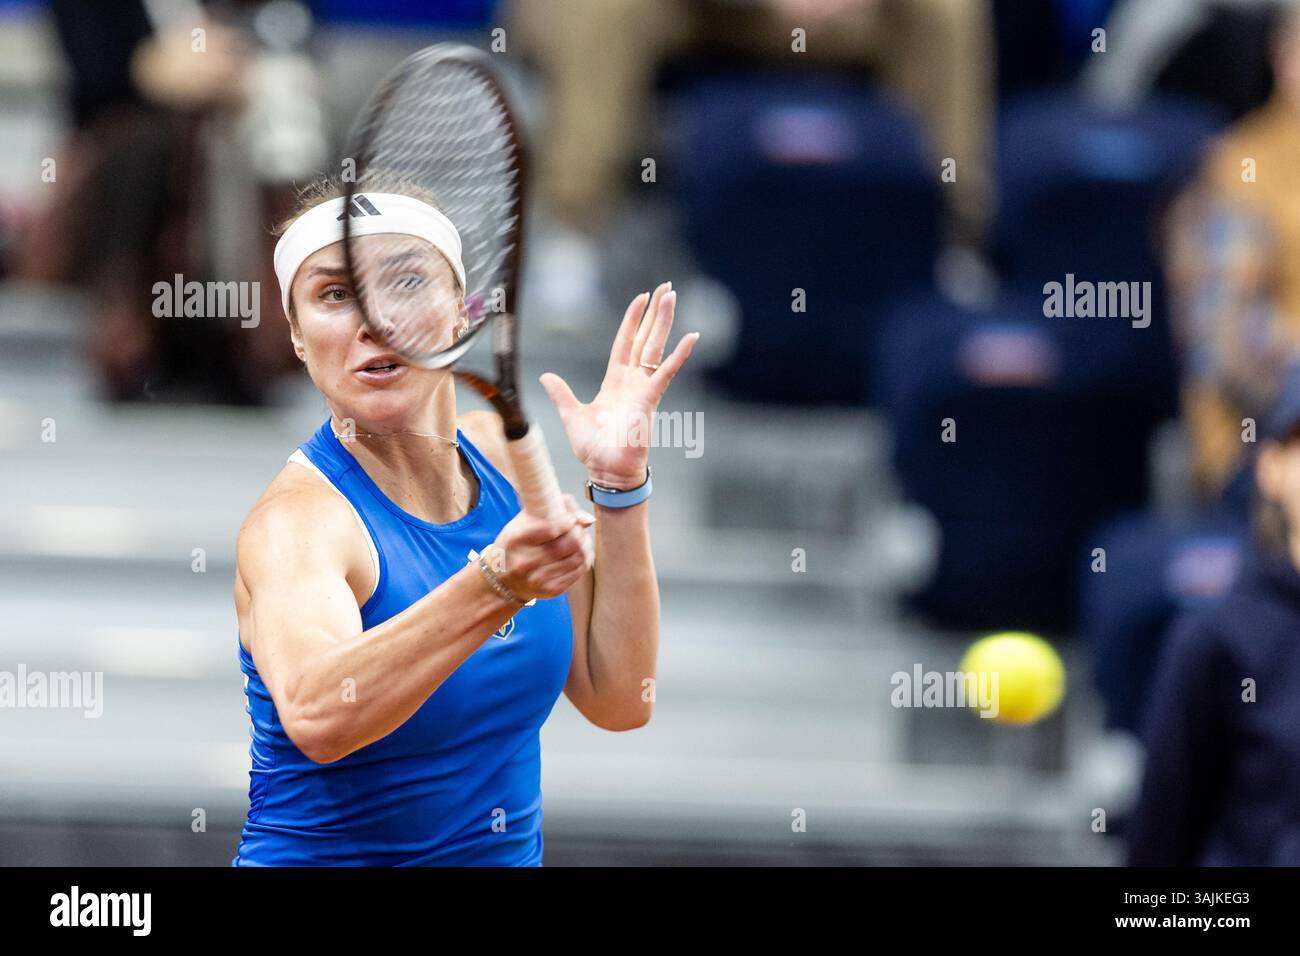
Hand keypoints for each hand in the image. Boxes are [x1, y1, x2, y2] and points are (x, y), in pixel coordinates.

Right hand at [488, 495, 593, 601]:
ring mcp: (538, 578)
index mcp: (516, 540)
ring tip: (581, 538)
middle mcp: (525, 562)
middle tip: (578, 527)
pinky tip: (580, 552)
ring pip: (578, 557)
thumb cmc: (515, 546)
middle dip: (579, 532)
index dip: (567, 521)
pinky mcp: (550, 590)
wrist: (504, 581)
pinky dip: (584, 558)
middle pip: (569, 543)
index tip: (571, 519)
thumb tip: (585, 519)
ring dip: (585, 544)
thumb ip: (551, 509)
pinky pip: (578, 571)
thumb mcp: (522, 522)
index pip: (551, 528)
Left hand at [540, 282, 698, 488]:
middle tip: (666, 288)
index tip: (642, 298)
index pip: (625, 343)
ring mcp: (643, 389)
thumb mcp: (572, 415)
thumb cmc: (593, 449)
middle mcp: (631, 381)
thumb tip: (546, 377)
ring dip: (664, 323)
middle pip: (645, 338)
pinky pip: (665, 373)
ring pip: (655, 348)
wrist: (606, 471)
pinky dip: (678, 356)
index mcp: (614, 382)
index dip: (632, 320)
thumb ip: (562, 394)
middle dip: (655, 313)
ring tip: (673, 297)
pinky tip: (692, 338)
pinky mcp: (649, 399)